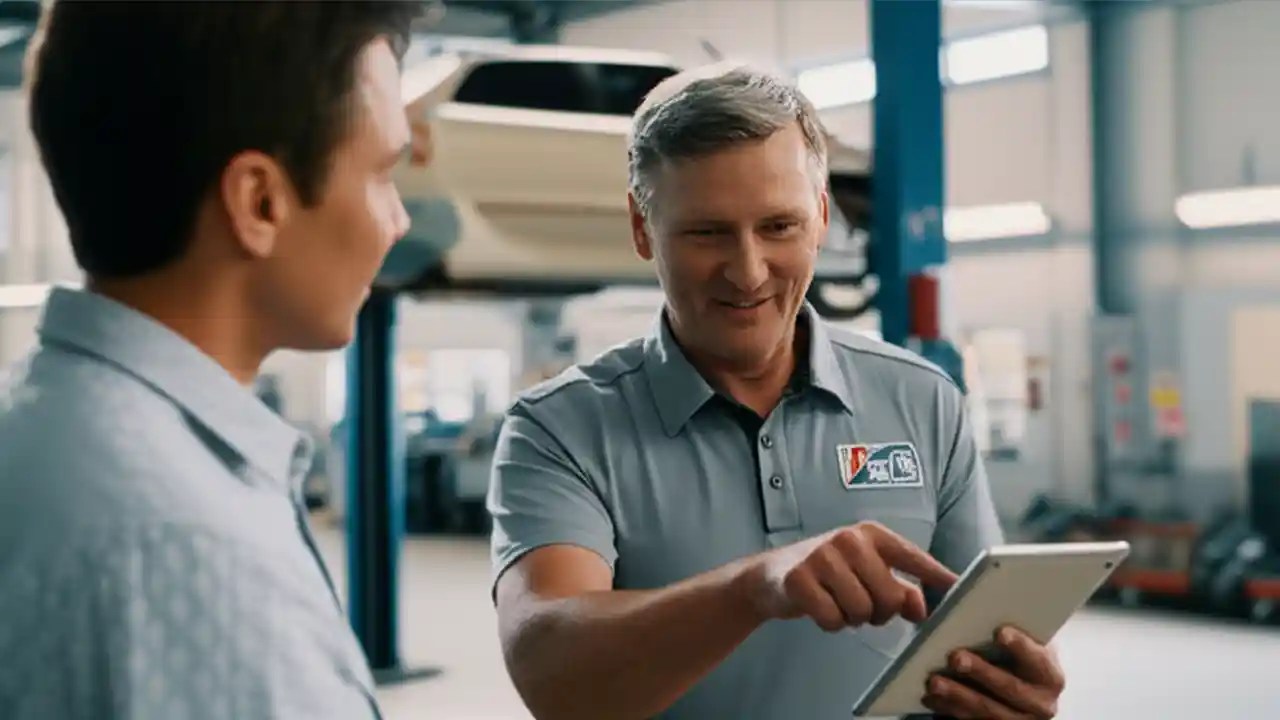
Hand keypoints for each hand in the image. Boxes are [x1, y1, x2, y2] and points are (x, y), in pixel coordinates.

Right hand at [741, 522, 958, 630]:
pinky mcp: (799, 579)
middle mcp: (849, 539)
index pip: (913, 557)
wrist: (770, 574)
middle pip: (890, 597)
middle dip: (879, 612)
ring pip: (862, 611)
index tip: (961, 589)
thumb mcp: (865, 571)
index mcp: (871, 534)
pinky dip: (830, 623)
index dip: (938, 576)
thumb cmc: (827, 572)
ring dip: (852, 619)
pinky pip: (832, 620)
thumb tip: (921, 608)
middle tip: (861, 606)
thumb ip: (899, 587)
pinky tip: (819, 608)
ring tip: (838, 603)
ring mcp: (822, 556)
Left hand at [923, 626, 1065, 718]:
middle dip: (981, 672)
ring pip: (988, 710)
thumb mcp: (1020, 638)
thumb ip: (1005, 623)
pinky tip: (931, 697)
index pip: (1038, 659)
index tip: (1000, 632)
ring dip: (958, 696)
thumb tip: (974, 600)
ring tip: (934, 682)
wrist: (1017, 682)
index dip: (1020, 646)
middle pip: (1010, 687)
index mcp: (1050, 674)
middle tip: (955, 657)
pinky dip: (949, 709)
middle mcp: (1041, 703)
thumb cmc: (1013, 654)